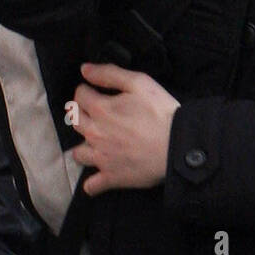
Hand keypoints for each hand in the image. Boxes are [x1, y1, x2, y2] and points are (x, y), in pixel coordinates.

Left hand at [71, 63, 179, 194]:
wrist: (178, 146)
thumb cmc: (162, 112)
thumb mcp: (140, 83)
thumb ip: (110, 73)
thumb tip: (84, 69)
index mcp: (100, 109)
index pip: (80, 95)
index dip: (87, 89)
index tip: (97, 90)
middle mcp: (94, 134)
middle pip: (75, 121)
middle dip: (82, 113)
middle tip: (99, 113)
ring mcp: (101, 158)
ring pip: (78, 153)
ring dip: (85, 146)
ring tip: (98, 143)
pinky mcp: (112, 177)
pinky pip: (92, 185)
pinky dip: (93, 182)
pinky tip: (99, 175)